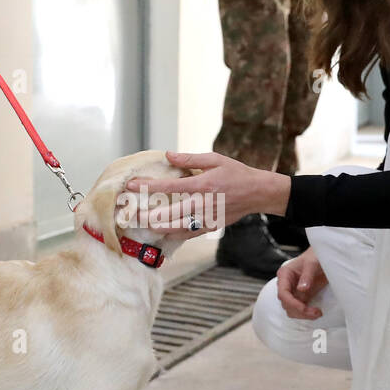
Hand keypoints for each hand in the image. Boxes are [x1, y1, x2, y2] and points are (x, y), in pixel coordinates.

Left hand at [124, 151, 290, 235]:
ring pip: (178, 227)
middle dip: (149, 214)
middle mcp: (204, 203)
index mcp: (203, 184)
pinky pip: (190, 233)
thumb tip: (168, 155)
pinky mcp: (211, 226)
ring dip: (159, 227)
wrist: (258, 193)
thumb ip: (190, 159)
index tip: (132, 184)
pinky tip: (163, 233)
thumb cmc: (236, 173)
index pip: (170, 187)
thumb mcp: (215, 159)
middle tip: (132, 214)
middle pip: (170, 213)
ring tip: (144, 225)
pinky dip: (175, 234)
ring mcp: (208, 218)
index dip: (149, 186)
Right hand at [276, 249, 327, 319]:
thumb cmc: (316, 256)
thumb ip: (307, 275)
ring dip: (303, 315)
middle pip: (286, 304)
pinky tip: (316, 311)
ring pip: (292, 310)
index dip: (292, 303)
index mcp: (285, 275)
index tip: (304, 308)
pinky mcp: (302, 297)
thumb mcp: (313, 263)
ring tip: (317, 313)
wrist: (324, 257)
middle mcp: (286, 285)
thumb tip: (301, 289)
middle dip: (300, 311)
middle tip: (316, 312)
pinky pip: (300, 310)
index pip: (283, 293)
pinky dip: (307, 314)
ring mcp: (293, 292)